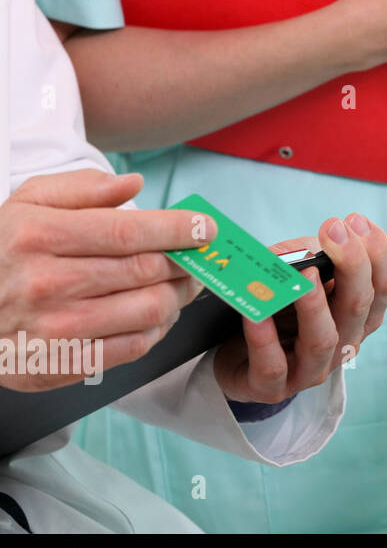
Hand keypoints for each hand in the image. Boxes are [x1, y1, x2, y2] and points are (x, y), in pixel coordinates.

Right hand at [0, 169, 213, 391]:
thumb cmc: (4, 252)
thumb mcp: (28, 205)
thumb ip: (82, 189)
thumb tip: (133, 185)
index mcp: (39, 236)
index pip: (129, 232)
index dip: (177, 230)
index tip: (206, 228)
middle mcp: (47, 283)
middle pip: (146, 271)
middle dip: (184, 262)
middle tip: (197, 257)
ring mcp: (56, 327)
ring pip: (148, 310)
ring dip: (177, 296)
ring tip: (179, 284)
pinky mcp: (65, 362)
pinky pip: (134, 346)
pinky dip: (157, 328)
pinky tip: (156, 314)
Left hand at [213, 213, 386, 403]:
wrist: (236, 357)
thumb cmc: (275, 310)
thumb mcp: (294, 275)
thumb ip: (302, 256)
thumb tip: (306, 247)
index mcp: (359, 313)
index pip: (386, 283)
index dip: (378, 251)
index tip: (355, 220)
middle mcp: (344, 341)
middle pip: (361, 305)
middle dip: (352, 263)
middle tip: (333, 229)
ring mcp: (310, 368)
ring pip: (324, 339)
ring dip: (315, 304)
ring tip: (304, 274)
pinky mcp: (271, 387)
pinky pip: (273, 364)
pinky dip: (264, 337)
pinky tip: (255, 312)